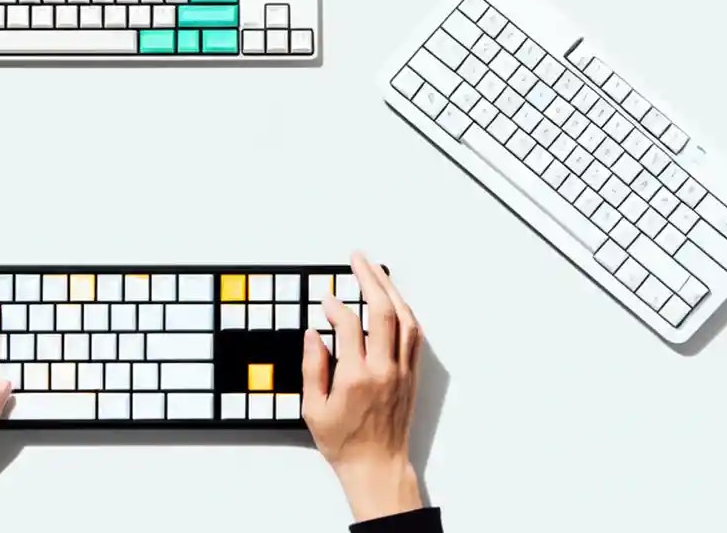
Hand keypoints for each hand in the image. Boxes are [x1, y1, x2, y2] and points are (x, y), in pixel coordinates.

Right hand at [301, 252, 423, 522]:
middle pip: (384, 311)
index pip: (350, 326)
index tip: (326, 300)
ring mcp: (402, 371)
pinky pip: (414, 334)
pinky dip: (404, 311)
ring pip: (404, 318)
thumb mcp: (314, 409)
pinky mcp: (411, 375)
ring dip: (390, 289)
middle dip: (369, 279)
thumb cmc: (345, 443)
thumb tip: (314, 334)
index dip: (337, 307)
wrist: (378, 467)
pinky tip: (394, 300)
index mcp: (356, 378)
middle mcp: (384, 370)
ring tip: (376, 270)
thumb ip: (312, 368)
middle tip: (356, 259)